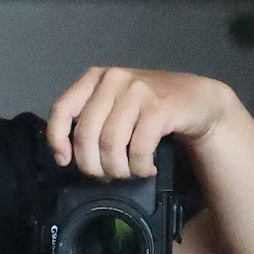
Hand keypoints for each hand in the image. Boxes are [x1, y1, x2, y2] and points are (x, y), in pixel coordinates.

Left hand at [47, 67, 233, 178]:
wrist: (196, 98)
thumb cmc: (148, 106)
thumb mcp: (114, 104)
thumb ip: (91, 118)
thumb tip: (65, 154)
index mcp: (95, 77)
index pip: (62, 108)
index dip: (57, 139)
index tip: (64, 161)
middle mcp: (113, 79)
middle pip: (86, 134)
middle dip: (92, 165)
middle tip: (106, 176)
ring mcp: (137, 91)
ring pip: (111, 144)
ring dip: (118, 170)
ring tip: (128, 173)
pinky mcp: (159, 107)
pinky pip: (138, 149)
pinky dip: (140, 167)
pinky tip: (146, 169)